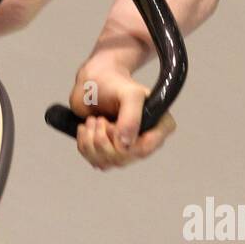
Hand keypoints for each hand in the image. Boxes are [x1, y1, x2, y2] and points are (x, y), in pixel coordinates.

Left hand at [68, 53, 175, 169]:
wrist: (93, 81)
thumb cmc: (114, 82)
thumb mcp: (129, 94)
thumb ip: (131, 117)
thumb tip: (126, 145)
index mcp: (159, 126)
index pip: (145, 149)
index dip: (125, 143)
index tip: (111, 125)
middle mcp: (145, 139)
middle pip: (124, 159)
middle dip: (104, 139)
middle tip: (100, 119)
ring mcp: (126, 147)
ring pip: (108, 162)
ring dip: (93, 141)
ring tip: (93, 121)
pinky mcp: (108, 151)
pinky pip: (95, 161)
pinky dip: (85, 144)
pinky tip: (87, 128)